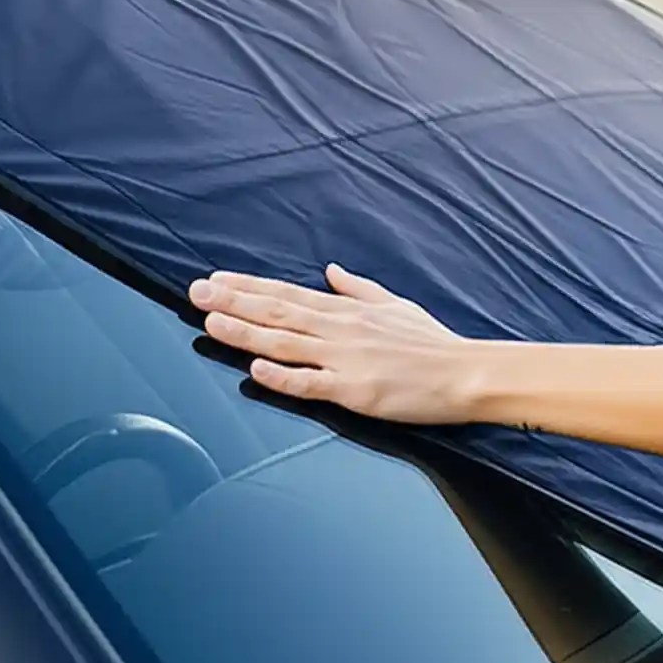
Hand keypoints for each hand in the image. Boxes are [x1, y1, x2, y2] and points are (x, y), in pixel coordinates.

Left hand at [188, 263, 478, 423]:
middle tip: (195, 291)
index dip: (248, 287)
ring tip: (210, 320)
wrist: (467, 374)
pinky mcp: (355, 391)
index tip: (216, 278)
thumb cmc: (433, 343)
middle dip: (233, 301)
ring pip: (285, 343)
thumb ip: (359, 288)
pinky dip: (281, 376)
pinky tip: (253, 371)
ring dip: (245, 332)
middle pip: (277, 313)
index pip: (287, 294)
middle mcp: (340, 330)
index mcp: (348, 310)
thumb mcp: (396, 304)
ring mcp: (345, 360)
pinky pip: (311, 383)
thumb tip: (331, 271)